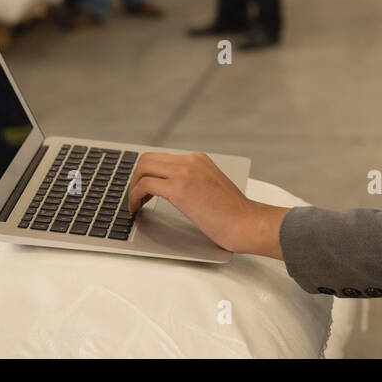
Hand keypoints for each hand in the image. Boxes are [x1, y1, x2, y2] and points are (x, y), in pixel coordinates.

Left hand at [126, 151, 285, 256]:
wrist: (247, 223)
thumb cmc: (233, 215)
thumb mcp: (211, 188)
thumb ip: (193, 182)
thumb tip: (171, 190)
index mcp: (199, 159)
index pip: (162, 158)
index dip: (147, 173)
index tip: (142, 189)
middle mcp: (191, 161)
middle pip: (148, 159)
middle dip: (136, 178)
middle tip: (135, 197)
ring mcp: (185, 172)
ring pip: (143, 168)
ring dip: (133, 187)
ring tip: (135, 204)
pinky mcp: (180, 188)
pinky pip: (145, 185)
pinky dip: (134, 197)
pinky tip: (137, 209)